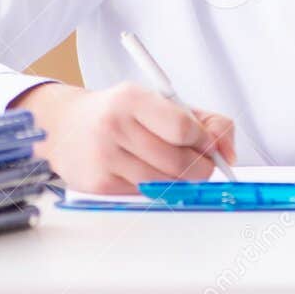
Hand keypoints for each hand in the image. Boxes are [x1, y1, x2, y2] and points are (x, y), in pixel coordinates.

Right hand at [10, 81, 235, 194]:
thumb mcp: (158, 102)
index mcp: (132, 98)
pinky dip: (156, 187)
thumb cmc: (121, 113)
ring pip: (165, 183)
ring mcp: (105, 157)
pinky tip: (146, 171)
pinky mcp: (99, 185)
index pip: (182, 127)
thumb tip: (229, 152)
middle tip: (202, 163)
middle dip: (201, 167)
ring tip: (174, 165)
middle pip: (178, 162)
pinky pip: (145, 194)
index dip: (205, 141)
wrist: (65, 127)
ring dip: (180, 180)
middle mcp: (115, 126)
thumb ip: (202, 120)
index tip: (211, 145)